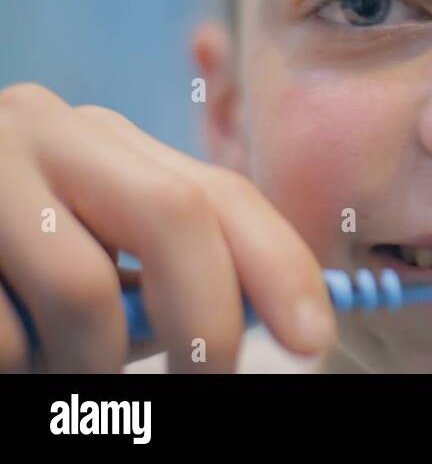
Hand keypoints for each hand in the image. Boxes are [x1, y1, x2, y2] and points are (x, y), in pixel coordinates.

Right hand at [0, 83, 335, 372]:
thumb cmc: (3, 252)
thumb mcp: (86, 249)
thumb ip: (157, 278)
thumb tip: (245, 332)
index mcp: (107, 143)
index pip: (222, 192)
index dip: (280, 265)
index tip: (316, 336)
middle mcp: (49, 132)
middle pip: (176, 217)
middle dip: (209, 320)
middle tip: (208, 382)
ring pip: (84, 288)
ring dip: (90, 366)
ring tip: (60, 371)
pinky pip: (1, 332)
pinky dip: (14, 364)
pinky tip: (4, 345)